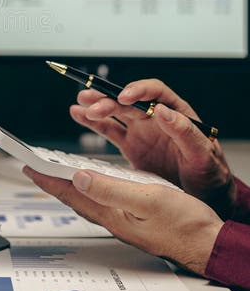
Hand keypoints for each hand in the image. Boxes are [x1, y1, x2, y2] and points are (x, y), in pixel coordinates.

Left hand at [23, 166, 222, 275]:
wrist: (207, 242)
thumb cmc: (183, 224)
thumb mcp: (147, 199)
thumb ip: (111, 188)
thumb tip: (78, 176)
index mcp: (111, 212)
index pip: (69, 192)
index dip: (46, 178)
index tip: (27, 165)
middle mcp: (112, 217)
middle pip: (73, 196)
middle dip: (51, 180)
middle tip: (34, 167)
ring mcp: (122, 218)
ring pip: (86, 198)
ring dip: (68, 183)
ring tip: (54, 172)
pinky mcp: (133, 216)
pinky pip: (102, 199)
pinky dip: (90, 186)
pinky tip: (92, 182)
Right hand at [70, 79, 235, 216]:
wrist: (206, 199)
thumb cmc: (210, 175)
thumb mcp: (202, 155)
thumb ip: (184, 132)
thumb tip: (164, 111)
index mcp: (177, 114)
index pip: (155, 93)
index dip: (138, 91)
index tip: (124, 96)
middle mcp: (157, 119)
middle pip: (129, 101)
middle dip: (110, 100)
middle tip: (94, 105)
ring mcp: (143, 133)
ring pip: (116, 113)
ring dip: (98, 105)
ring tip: (81, 102)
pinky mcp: (133, 147)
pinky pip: (110, 131)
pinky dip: (94, 123)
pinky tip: (79, 114)